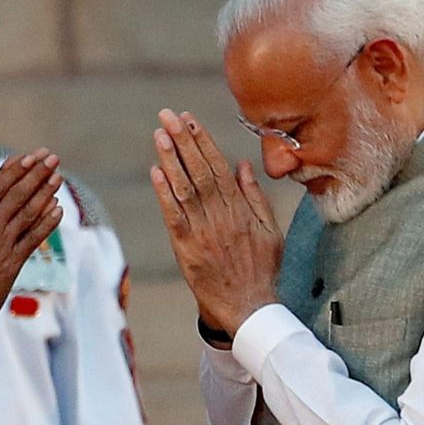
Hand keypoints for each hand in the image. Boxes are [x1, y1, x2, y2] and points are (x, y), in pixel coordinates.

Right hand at [0, 148, 63, 355]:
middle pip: (18, 194)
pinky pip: (33, 239)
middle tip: (51, 157)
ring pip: (29, 213)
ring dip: (46, 192)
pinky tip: (58, 209)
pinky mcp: (12, 263)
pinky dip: (47, 223)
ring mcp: (3, 245)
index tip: (28, 155)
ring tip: (58, 176)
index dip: (15, 168)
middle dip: (36, 173)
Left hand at [150, 109, 282, 337]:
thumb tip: (242, 165)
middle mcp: (222, 216)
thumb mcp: (269, 230)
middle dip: (183, 140)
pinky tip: (154, 172)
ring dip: (171, 159)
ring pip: (186, 188)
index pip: (219, 166)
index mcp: (241, 209)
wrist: (251, 309)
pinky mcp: (188, 250)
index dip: (203, 141)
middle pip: (200, 170)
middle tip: (168, 115)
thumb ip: (254, 196)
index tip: (190, 119)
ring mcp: (204, 232)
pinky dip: (164, 194)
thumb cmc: (262, 270)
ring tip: (159, 134)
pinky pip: (175, 217)